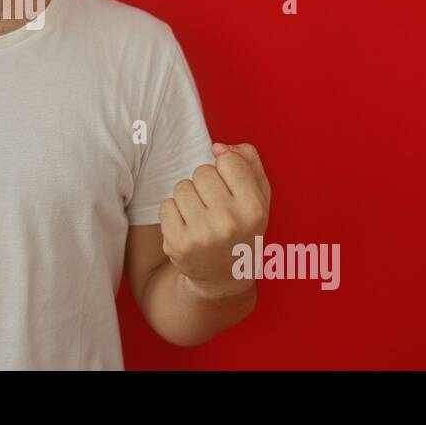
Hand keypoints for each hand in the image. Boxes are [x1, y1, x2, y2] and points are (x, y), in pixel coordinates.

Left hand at [158, 142, 272, 300]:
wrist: (225, 277)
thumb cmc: (243, 228)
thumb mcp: (259, 197)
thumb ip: (248, 161)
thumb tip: (218, 147)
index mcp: (253, 207)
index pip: (228, 160)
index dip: (227, 171)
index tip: (232, 190)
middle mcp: (229, 222)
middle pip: (202, 171)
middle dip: (206, 184)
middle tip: (216, 207)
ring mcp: (201, 235)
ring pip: (182, 186)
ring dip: (189, 198)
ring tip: (202, 218)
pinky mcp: (177, 244)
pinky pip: (166, 205)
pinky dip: (174, 213)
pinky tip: (189, 228)